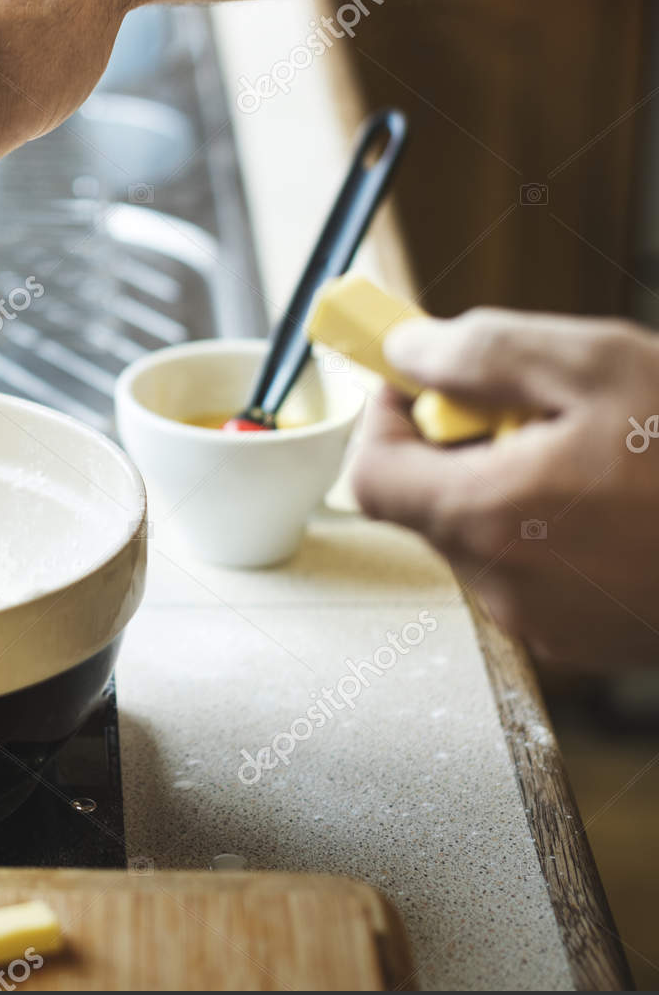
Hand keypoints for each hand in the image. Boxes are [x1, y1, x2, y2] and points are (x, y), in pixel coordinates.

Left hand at [352, 307, 658, 665]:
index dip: (385, 418)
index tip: (416, 380)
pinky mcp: (582, 641)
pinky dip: (553, 526)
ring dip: (515, 482)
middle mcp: (500, 585)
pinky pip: (533, 568)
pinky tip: (624, 501)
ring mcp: (541, 623)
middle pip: (429, 501)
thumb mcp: (600, 367)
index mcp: (487, 519)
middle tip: (538, 406)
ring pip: (484, 533)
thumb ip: (483, 354)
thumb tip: (406, 353)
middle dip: (465, 443)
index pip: (370, 475)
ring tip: (602, 455)